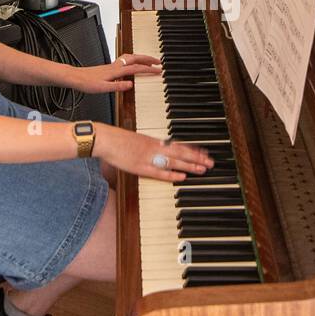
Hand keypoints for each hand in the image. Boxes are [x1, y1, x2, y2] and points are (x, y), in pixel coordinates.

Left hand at [66, 53, 160, 93]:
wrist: (75, 77)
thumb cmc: (86, 83)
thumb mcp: (102, 88)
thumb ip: (118, 86)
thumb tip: (131, 84)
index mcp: (116, 71)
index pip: (136, 68)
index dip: (149, 69)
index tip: (158, 71)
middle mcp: (115, 66)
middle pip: (135, 59)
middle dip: (148, 59)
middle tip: (158, 62)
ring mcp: (112, 66)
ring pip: (130, 58)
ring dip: (141, 58)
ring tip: (149, 61)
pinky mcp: (109, 67)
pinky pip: (125, 61)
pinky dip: (133, 60)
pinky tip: (132, 66)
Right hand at [93, 125, 212, 182]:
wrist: (104, 139)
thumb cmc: (117, 139)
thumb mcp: (137, 140)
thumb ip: (150, 145)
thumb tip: (161, 148)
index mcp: (154, 141)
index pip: (178, 145)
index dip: (192, 149)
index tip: (204, 152)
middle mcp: (154, 148)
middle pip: (180, 153)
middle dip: (196, 158)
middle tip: (210, 162)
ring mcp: (148, 157)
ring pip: (173, 162)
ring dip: (189, 165)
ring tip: (202, 169)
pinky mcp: (140, 167)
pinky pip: (158, 172)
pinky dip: (171, 174)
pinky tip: (182, 176)